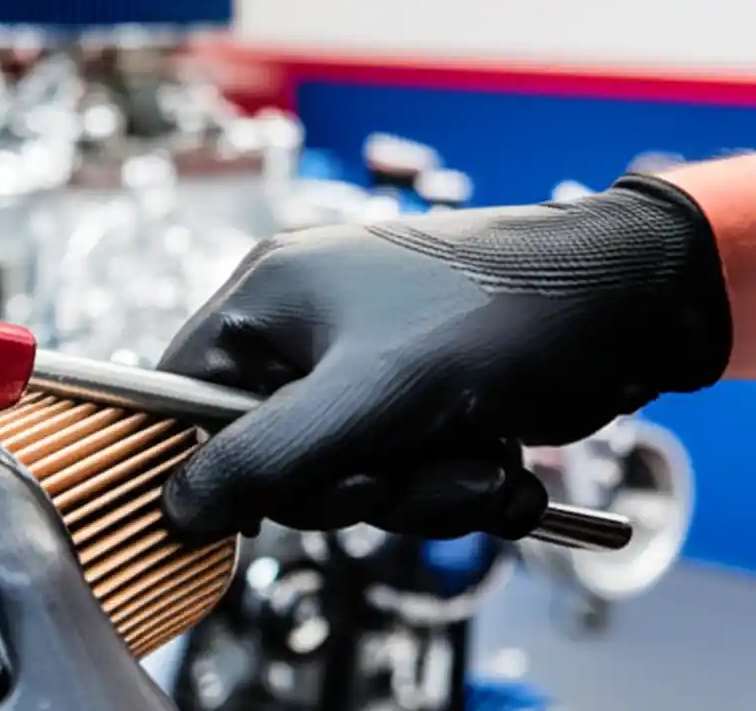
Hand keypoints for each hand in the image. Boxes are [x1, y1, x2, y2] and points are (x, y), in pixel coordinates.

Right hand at [159, 175, 729, 540]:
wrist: (627, 303)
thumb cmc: (494, 320)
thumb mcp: (366, 399)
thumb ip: (264, 458)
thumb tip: (176, 505)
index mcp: (267, 299)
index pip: (180, 391)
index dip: (205, 459)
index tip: (249, 505)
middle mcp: (304, 330)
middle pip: (268, 454)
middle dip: (346, 486)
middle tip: (393, 472)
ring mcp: (362, 367)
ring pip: (342, 476)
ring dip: (414, 494)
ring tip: (473, 462)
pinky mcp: (414, 400)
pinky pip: (396, 474)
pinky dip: (447, 486)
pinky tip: (493, 463)